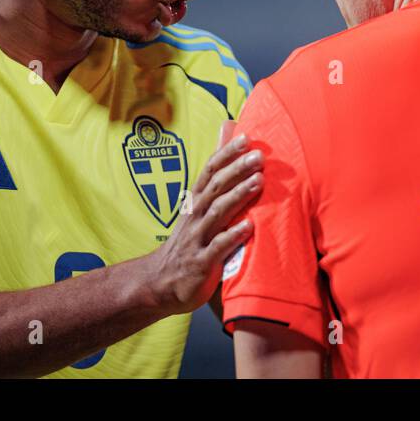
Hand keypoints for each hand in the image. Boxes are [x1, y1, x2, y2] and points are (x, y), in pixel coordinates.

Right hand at [138, 124, 261, 314]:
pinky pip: (217, 247)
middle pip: (215, 187)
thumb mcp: (196, 209)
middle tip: (258, 156)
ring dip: (238, 196)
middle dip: (237, 170)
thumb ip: (213, 181)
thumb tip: (223, 144)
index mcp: (195, 201)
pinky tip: (249, 227)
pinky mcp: (201, 263)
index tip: (246, 139)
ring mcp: (197, 238)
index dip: (226, 154)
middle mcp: (195, 216)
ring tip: (258, 181)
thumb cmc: (188, 242)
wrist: (160, 282)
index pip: (210, 171)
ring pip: (217, 212)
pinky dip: (232, 236)